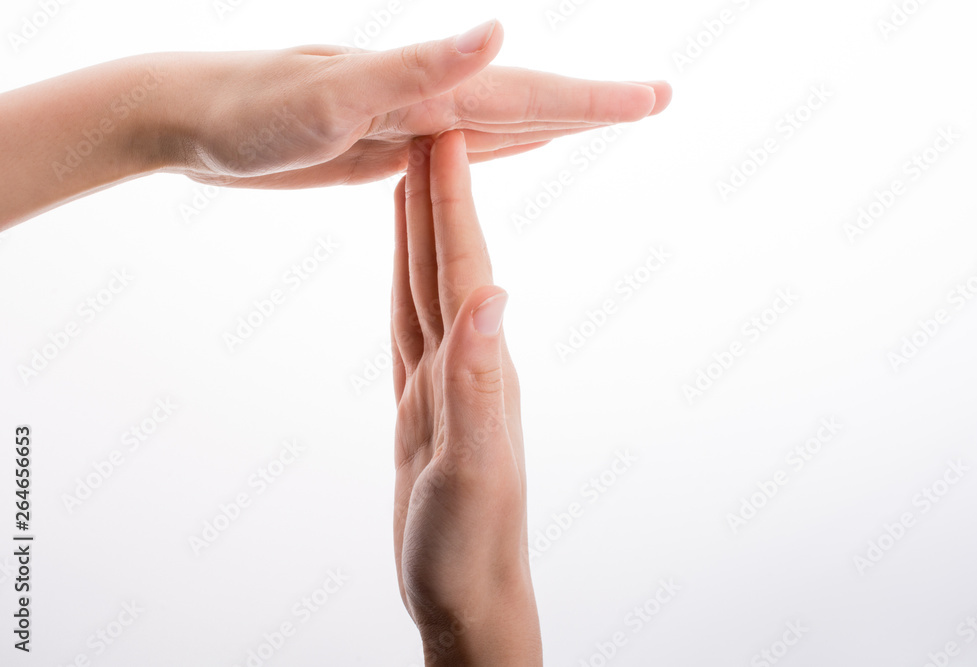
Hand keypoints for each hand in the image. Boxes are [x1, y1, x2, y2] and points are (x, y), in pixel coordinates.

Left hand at [167, 20, 669, 186]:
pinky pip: (460, 145)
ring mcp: (409, 121)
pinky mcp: (386, 144)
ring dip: (554, 119)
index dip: (597, 99)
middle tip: (654, 100)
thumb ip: (416, 67)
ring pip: (501, 121)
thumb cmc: (248, 112)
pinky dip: (499, 144)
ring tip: (600, 116)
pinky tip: (516, 143)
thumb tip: (499, 31)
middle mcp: (428, 97)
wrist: (188, 119)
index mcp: (427, 88)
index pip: (532, 91)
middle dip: (594, 105)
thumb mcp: (331, 95)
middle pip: (531, 100)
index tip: (658, 97)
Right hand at [391, 130, 539, 664]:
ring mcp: (447, 385)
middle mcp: (469, 365)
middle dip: (437, 196)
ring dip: (422, 235)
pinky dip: (408, 292)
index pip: (464, 269)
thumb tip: (493, 293)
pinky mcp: (425, 408)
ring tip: (410, 184)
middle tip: (427, 129)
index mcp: (480, 369)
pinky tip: (407, 275)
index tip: (443, 136)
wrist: (471, 594)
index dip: (451, 202)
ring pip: (429, 291)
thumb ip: (479, 383)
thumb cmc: (471, 543)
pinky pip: (413, 332)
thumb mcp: (472, 467)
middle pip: (447, 264)